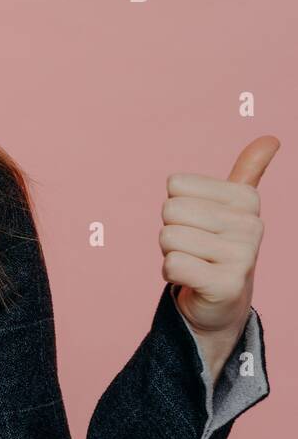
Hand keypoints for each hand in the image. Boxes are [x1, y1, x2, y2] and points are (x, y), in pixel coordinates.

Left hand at [160, 135, 278, 383]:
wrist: (221, 300)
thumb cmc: (216, 245)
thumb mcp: (231, 207)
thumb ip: (247, 172)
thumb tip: (271, 139)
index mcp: (246, 199)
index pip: (175, 184)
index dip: (177, 205)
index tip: (199, 224)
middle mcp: (251, 225)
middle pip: (169, 210)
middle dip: (171, 230)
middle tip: (193, 247)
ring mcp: (242, 256)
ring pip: (168, 238)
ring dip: (171, 253)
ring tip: (195, 262)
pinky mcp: (227, 284)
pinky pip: (171, 264)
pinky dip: (171, 274)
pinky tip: (193, 279)